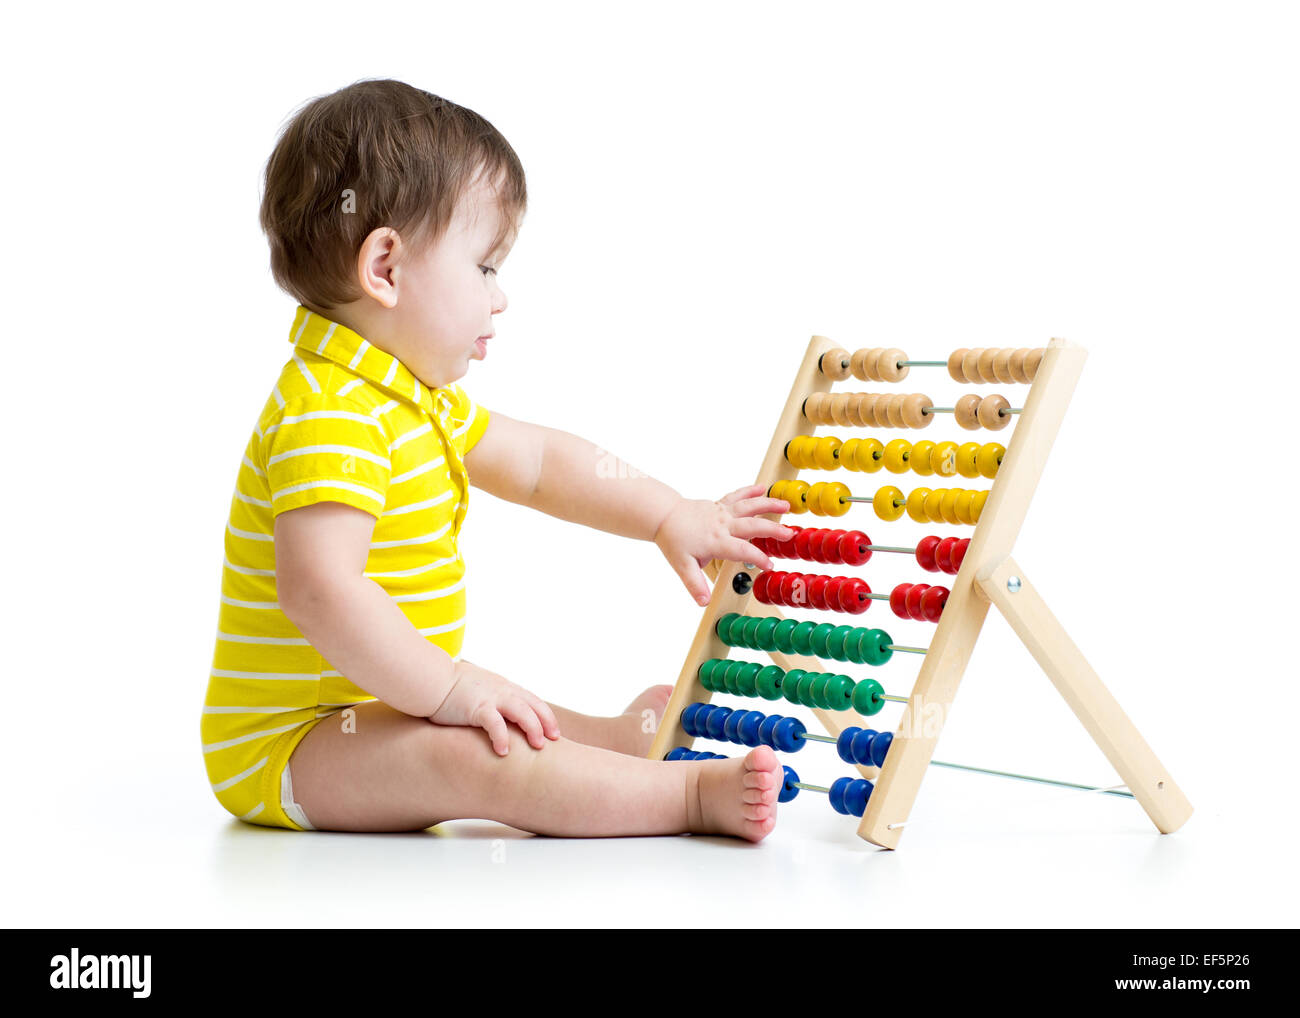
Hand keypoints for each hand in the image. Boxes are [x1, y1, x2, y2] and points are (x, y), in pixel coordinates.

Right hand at [427, 660, 560, 755]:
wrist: (430, 679)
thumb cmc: (450, 687)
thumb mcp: (479, 689)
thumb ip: (492, 700)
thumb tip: (499, 717)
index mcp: (504, 687)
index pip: (532, 700)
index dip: (545, 716)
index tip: (554, 732)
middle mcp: (502, 691)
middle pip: (533, 705)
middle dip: (546, 723)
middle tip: (552, 741)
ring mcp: (490, 698)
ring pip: (521, 712)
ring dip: (532, 728)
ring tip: (538, 746)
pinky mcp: (476, 707)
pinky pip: (494, 723)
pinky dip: (502, 737)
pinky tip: (503, 751)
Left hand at [653, 484, 794, 605]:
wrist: (664, 516)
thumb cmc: (674, 540)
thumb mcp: (682, 566)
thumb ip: (695, 584)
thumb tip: (703, 602)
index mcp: (716, 541)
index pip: (742, 550)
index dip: (758, 558)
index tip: (770, 567)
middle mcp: (722, 524)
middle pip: (752, 525)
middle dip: (772, 529)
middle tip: (790, 535)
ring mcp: (722, 512)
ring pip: (749, 506)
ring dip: (768, 504)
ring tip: (787, 505)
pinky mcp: (720, 505)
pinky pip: (737, 496)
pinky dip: (750, 491)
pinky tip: (763, 488)